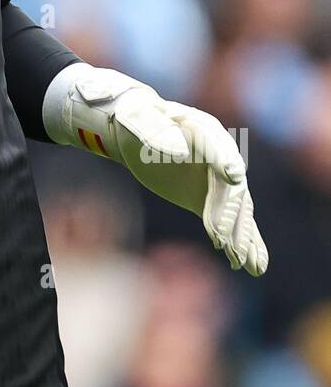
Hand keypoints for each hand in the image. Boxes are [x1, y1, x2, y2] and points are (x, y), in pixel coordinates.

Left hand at [43, 65, 268, 275]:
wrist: (134, 130)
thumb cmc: (134, 120)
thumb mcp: (138, 120)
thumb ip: (157, 132)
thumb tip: (181, 151)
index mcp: (202, 130)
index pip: (218, 152)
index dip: (225, 166)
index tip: (233, 178)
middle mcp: (219, 155)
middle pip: (232, 189)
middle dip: (232, 217)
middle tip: (227, 243)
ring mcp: (217, 179)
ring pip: (237, 210)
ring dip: (244, 237)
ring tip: (251, 265)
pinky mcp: (208, 197)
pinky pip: (230, 221)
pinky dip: (242, 241)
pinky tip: (252, 265)